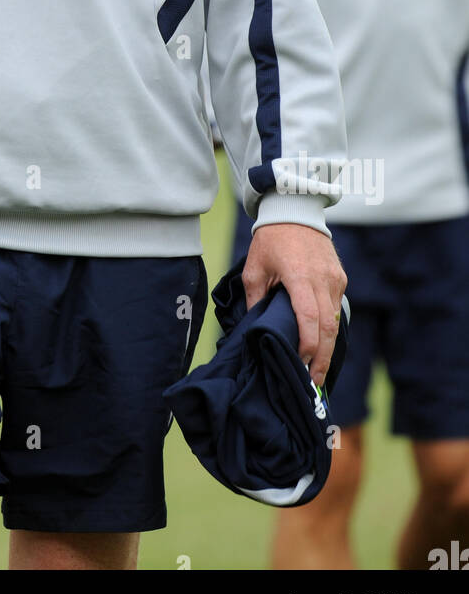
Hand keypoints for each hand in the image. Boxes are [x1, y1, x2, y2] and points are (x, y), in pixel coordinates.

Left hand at [243, 222, 345, 387]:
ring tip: (317, 370)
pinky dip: (330, 328)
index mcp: (300, 277)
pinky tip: (322, 344)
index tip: (301, 365)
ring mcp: (335, 279)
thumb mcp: (254, 268)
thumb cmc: (270, 240)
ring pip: (336, 320)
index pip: (310, 319)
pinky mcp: (340, 277)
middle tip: (313, 383)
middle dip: (322, 358)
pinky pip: (337, 308)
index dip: (307, 346)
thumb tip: (254, 327)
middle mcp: (322, 280)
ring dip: (328, 347)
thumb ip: (255, 298)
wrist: (295, 210)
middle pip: (328, 327)